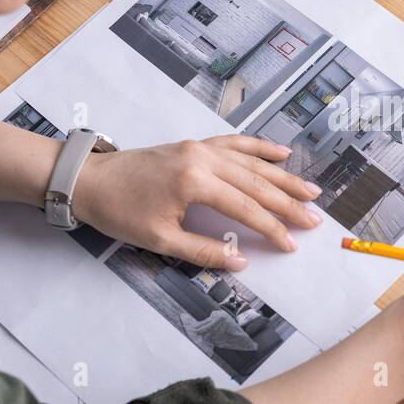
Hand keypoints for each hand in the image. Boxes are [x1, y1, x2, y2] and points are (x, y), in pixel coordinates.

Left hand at [75, 135, 321, 270]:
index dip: (271, 228)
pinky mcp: (195, 144)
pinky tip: (282, 152)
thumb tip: (240, 260)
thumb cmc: (119, 212)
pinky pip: (235, 143)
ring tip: (310, 191)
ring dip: (283, 177)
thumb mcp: (159, 239)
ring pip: (252, 162)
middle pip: (256, 183)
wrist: (88, 180)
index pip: (245, 208)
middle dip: (288, 203)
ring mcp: (200, 147)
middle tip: (314, 220)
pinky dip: (260, 147)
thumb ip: (203, 250)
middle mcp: (203, 158)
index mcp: (195, 181)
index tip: (291, 244)